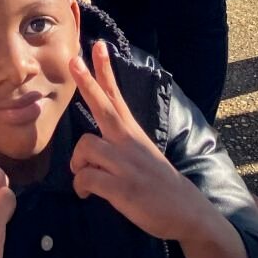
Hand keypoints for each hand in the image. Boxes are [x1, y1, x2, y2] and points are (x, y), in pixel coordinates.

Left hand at [70, 41, 208, 240]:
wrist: (186, 212)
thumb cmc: (159, 183)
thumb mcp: (141, 154)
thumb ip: (117, 145)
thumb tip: (91, 146)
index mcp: (132, 133)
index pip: (116, 95)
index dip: (105, 71)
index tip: (97, 45)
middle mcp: (128, 143)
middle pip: (103, 106)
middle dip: (86, 82)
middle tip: (72, 60)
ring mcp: (125, 165)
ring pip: (85, 147)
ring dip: (78, 163)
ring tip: (83, 176)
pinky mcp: (122, 188)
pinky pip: (86, 178)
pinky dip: (81, 186)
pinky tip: (86, 194)